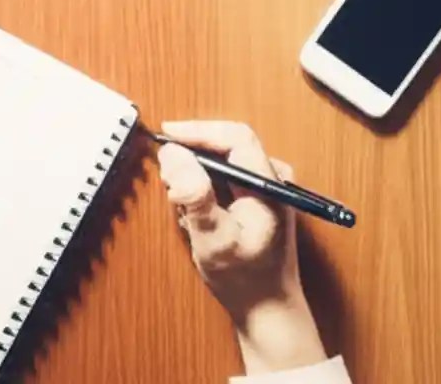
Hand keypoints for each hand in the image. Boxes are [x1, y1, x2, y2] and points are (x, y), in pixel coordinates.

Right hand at [156, 120, 326, 374]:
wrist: (268, 309)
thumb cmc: (245, 280)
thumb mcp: (213, 238)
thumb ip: (194, 196)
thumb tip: (172, 155)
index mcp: (270, 185)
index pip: (235, 136)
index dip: (198, 130)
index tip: (166, 134)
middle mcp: (274, 180)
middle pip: (227, 145)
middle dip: (193, 157)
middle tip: (169, 180)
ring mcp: (267, 189)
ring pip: (223, 162)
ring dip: (197, 177)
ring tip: (185, 209)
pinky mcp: (258, 198)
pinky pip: (225, 178)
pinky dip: (205, 189)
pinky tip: (198, 216)